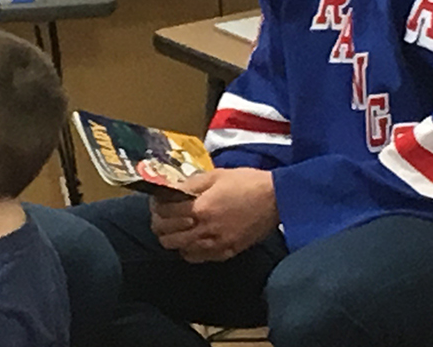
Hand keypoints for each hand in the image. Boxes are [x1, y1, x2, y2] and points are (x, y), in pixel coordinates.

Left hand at [151, 168, 278, 263]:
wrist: (277, 199)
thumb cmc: (246, 182)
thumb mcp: (215, 175)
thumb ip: (190, 184)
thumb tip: (170, 190)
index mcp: (200, 208)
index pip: (164, 213)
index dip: (156, 207)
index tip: (157, 202)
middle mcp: (204, 230)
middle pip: (167, 236)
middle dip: (159, 225)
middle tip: (161, 216)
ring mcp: (215, 244)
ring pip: (179, 249)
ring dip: (173, 238)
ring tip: (175, 227)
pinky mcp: (226, 252)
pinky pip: (197, 258)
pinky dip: (188, 250)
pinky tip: (191, 239)